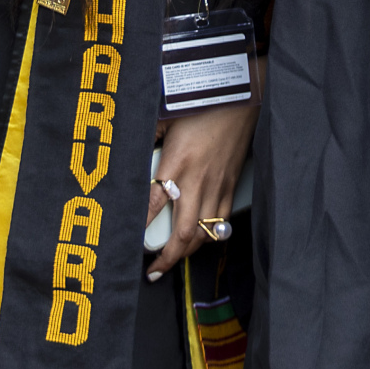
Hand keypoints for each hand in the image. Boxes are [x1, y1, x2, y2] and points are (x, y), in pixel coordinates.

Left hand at [146, 57, 264, 277]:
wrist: (244, 97)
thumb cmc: (205, 102)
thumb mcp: (168, 115)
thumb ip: (148, 136)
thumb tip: (125, 147)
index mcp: (177, 162)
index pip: (152, 204)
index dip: (138, 227)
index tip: (127, 244)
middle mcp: (197, 180)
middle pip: (181, 233)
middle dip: (167, 258)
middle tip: (153, 271)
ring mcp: (217, 186)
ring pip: (202, 234)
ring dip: (187, 253)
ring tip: (173, 261)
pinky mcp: (231, 185)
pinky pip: (220, 222)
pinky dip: (209, 236)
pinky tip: (199, 240)